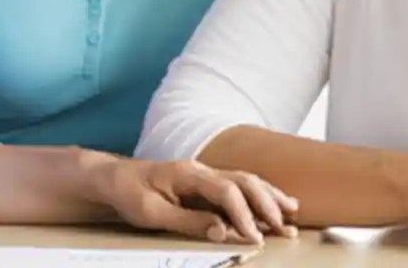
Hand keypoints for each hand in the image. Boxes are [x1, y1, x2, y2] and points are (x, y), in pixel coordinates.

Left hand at [87, 157, 299, 244]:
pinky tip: (275, 202)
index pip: (226, 191)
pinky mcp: (205, 182)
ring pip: (246, 180)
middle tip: (285, 228)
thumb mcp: (152, 213)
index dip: (243, 215)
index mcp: (188, 173)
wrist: (114, 177)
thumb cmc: (130, 193)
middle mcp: (201, 169)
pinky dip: (260, 193)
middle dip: (267, 205)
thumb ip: (188, 221)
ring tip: (292, 214)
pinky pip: (238, 185)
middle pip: (243, 181)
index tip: (255, 237)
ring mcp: (204, 173)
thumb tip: (221, 229)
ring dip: (270, 196)